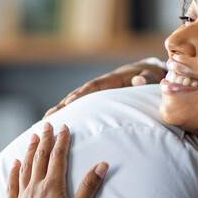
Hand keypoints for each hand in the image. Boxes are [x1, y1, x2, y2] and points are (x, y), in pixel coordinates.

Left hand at [6, 122, 107, 197]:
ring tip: (32, 138)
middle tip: (47, 126)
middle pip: (40, 159)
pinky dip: (13, 173)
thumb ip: (89, 187)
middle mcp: (35, 188)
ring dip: (29, 152)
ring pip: (25, 168)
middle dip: (44, 140)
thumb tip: (102, 164)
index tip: (64, 128)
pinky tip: (15, 164)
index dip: (61, 142)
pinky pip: (12, 186)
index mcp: (52, 187)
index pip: (57, 158)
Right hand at [44, 57, 166, 115]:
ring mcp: (98, 93)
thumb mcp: (152, 77)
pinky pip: (82, 106)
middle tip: (48, 118)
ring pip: (77, 101)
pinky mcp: (99, 99)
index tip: (68, 103)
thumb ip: (146, 79)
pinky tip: (58, 123)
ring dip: (61, 110)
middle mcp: (102, 85)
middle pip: (79, 95)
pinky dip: (69, 112)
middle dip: (63, 105)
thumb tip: (138, 80)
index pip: (94, 87)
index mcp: (113, 80)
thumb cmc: (151, 77)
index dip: (81, 95)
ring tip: (46, 122)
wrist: (149, 74)